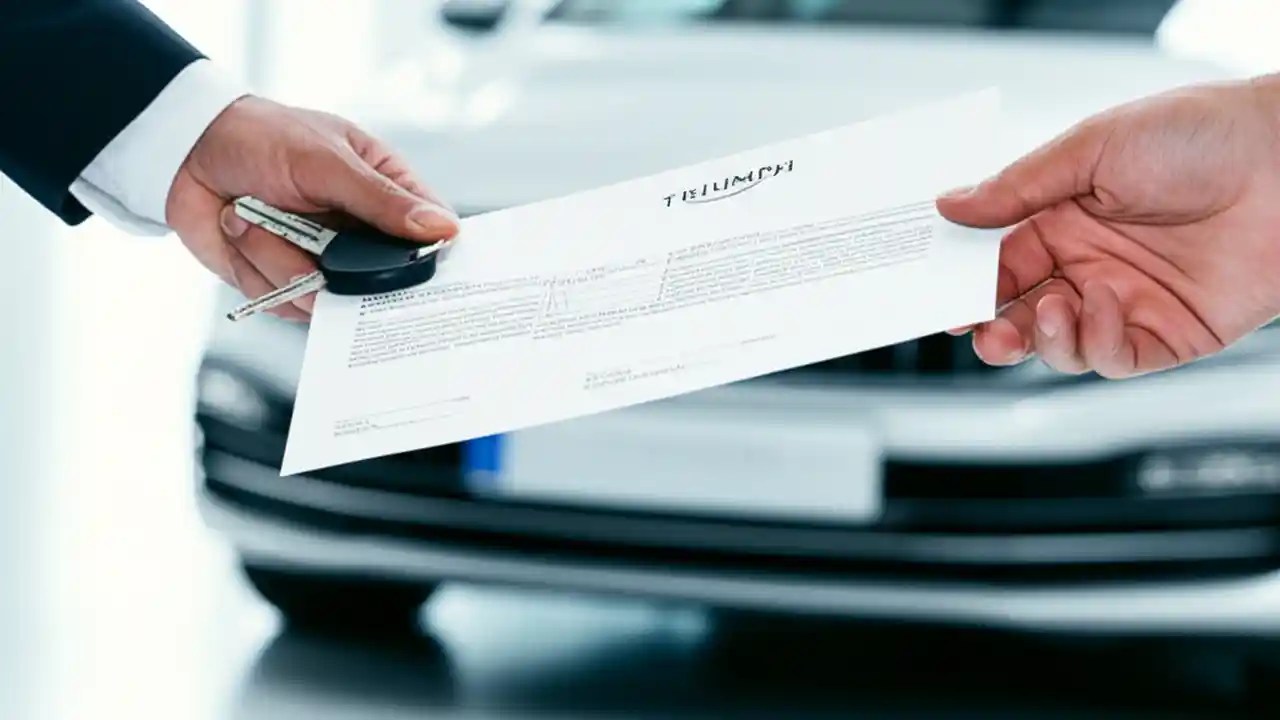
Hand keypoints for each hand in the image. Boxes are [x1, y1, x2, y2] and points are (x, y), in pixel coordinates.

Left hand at [165, 96, 458, 320]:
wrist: (186, 152)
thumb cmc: (262, 137)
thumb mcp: (327, 160)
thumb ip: (382, 200)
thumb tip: (443, 229)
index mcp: (387, 195)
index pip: (429, 238)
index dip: (427, 262)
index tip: (410, 269)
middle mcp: (360, 237)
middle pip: (379, 286)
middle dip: (335, 269)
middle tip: (307, 238)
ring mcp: (323, 264)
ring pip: (321, 299)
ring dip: (276, 257)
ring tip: (253, 216)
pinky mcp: (284, 284)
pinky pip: (281, 302)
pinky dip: (252, 268)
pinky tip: (241, 232)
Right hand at [937, 76, 1279, 377]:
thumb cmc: (1199, 136)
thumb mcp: (1091, 149)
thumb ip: (1017, 187)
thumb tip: (951, 205)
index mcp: (1063, 220)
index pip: (998, 264)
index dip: (967, 284)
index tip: (942, 296)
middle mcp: (1090, 265)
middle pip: (1021, 314)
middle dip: (991, 328)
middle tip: (977, 328)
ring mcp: (1126, 302)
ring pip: (1059, 345)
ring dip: (1043, 337)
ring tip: (1054, 308)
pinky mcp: (1166, 335)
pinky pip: (1112, 357)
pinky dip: (1094, 342)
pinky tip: (1100, 304)